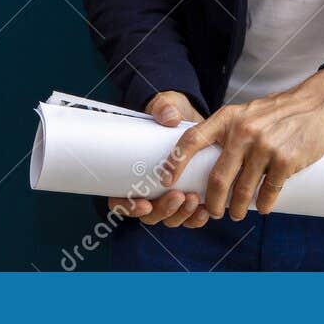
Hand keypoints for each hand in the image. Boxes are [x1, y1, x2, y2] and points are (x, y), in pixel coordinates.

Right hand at [106, 91, 210, 228]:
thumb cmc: (172, 113)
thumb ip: (165, 106)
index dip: (128, 208)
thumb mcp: (167, 105)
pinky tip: (204, 211)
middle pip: (148, 214)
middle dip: (163, 211)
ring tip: (194, 199)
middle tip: (178, 196)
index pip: (119, 201)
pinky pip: (188, 218)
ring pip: (169, 218)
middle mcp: (148, 190)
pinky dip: (195, 218)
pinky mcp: (186, 197)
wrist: (195, 118)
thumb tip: (169, 117)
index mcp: (130, 173)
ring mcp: (167, 196)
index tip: (144, 204)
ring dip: (180, 215)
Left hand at [161, 69, 323, 220]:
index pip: (192, 139)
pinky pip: (268, 191)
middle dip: (212, 202)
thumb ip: (230, 132)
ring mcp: (265, 146)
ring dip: (236, 208)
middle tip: (212, 212)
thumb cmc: (279, 112)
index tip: (166, 181)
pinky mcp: (285, 160)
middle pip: (218, 177)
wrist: (319, 103)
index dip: (175, 162)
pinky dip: (263, 204)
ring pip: (242, 190)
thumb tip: (210, 161)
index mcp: (228, 118)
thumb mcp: (248, 112)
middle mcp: (243, 131)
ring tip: (235, 213)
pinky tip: (262, 208)